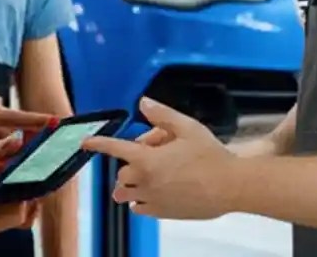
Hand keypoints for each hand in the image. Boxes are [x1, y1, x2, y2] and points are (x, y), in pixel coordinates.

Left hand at [82, 97, 237, 220]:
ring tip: (150, 174)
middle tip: (156, 153)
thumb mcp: (187, 127)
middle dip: (132, 162)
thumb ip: (162, 115)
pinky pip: (139, 208)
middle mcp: (145, 181)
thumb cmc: (211, 155)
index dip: (98, 144)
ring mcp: (152, 199)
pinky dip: (140, 199)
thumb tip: (143, 103)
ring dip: (132, 183)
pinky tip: (156, 190)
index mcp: (147, 159)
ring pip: (127, 193)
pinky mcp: (162, 213)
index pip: (115, 149)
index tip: (86, 143)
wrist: (230, 186)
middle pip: (122, 172)